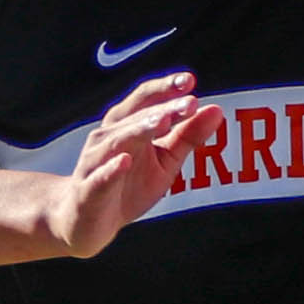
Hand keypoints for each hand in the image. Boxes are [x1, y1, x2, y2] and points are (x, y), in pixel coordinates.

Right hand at [47, 72, 220, 257]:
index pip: (146, 99)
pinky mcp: (88, 191)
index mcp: (127, 126)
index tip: (190, 80)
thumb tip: (216, 110)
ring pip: (118, 141)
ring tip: (164, 121)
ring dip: (140, 129)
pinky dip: (112, 169)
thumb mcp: (165, 161)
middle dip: (163, 109)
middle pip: (136, 117)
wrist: (86, 223)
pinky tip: (125, 161)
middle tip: (190, 103)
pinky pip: (100, 178)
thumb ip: (188, 136)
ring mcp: (95, 163)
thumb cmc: (128, 186)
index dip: (166, 88)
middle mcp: (108, 138)